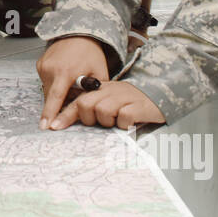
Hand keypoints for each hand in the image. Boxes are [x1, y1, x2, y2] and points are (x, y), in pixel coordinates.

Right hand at [38, 36, 107, 127]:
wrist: (78, 34)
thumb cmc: (90, 53)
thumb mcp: (99, 72)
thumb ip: (95, 92)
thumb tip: (92, 109)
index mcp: (66, 71)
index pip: (56, 97)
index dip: (50, 112)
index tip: (45, 126)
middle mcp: (51, 69)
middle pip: (51, 97)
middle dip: (59, 104)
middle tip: (71, 98)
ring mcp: (43, 66)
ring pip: (48, 91)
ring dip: (58, 94)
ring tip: (70, 82)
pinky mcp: (39, 65)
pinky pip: (46, 82)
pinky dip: (54, 85)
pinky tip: (64, 76)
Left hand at [50, 79, 165, 129]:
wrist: (163, 94)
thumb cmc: (134, 102)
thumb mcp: (112, 100)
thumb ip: (95, 106)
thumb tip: (73, 121)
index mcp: (102, 89)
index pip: (78, 100)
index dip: (65, 115)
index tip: (54, 127)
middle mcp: (111, 90)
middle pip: (86, 104)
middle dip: (88, 118)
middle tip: (100, 122)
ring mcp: (125, 97)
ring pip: (102, 111)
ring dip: (107, 121)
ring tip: (118, 120)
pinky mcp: (139, 106)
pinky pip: (123, 118)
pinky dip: (124, 124)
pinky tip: (130, 122)